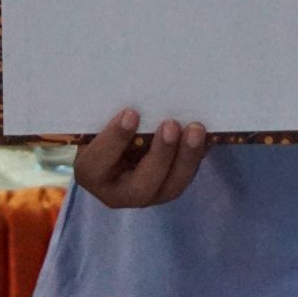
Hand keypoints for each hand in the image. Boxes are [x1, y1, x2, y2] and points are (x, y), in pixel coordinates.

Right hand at [72, 108, 207, 209]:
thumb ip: (106, 115)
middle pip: (141, 186)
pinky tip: (207, 136)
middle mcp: (117, 192)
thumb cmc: (97, 124)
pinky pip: (185, 176)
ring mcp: (147, 194)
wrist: (112, 141)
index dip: (115, 139)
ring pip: (171, 186)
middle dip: (160, 156)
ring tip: (196, 129)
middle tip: (170, 125)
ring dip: (186, 158)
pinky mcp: (167, 187)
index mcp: (90, 172)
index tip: (131, 113)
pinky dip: (197, 156)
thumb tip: (136, 102)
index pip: (98, 162)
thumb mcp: (95, 121)